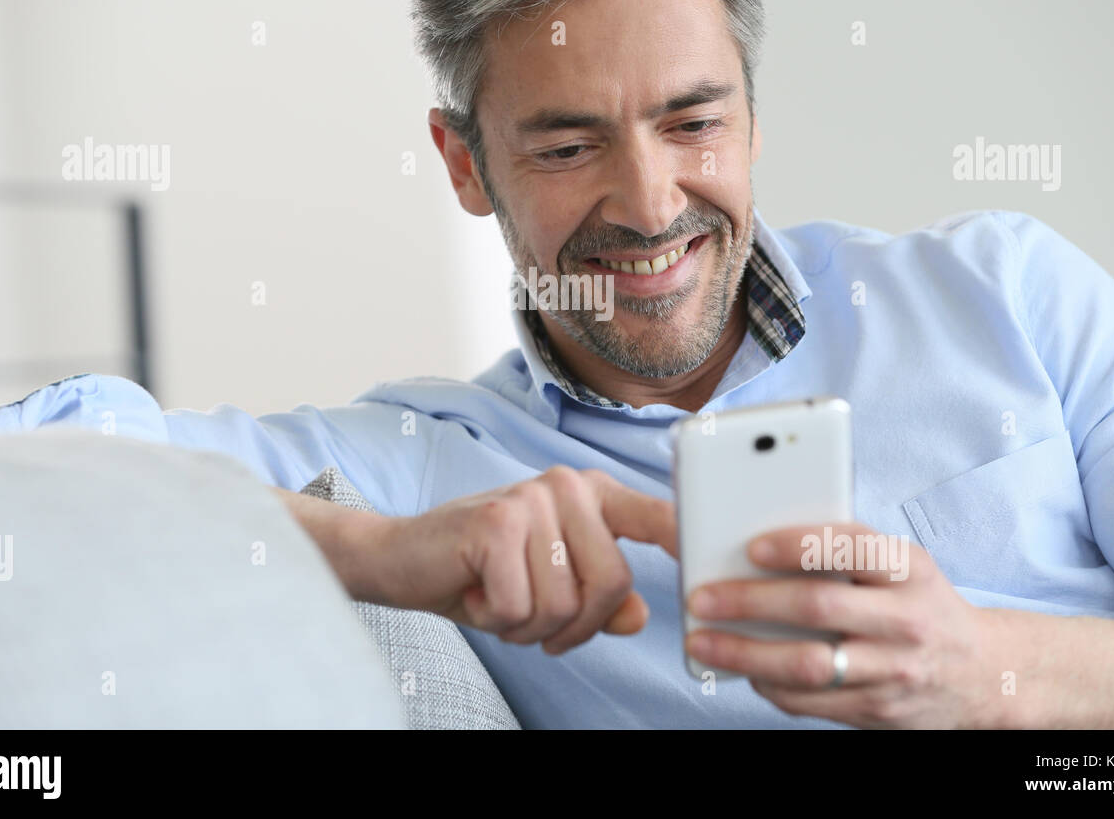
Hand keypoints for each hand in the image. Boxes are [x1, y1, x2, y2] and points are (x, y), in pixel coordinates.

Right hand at [294, 466, 676, 654]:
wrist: (401, 557)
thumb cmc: (482, 572)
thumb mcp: (548, 589)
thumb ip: (599, 599)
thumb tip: (639, 615)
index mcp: (590, 496)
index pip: (652, 514)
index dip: (684, 535)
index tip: (712, 554)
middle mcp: (567, 486)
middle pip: (612, 583)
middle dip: (574, 626)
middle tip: (534, 623)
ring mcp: (532, 499)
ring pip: (567, 602)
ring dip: (530, 625)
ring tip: (500, 598)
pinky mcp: (496, 522)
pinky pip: (524, 605)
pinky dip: (499, 618)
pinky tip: (478, 592)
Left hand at [683, 522, 1005, 727]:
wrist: (984, 674)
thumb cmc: (921, 603)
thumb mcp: (902, 566)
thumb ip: (845, 552)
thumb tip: (757, 546)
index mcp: (909, 569)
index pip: (851, 547)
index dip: (798, 545)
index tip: (751, 546)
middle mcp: (906, 620)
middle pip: (818, 607)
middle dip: (750, 602)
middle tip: (703, 597)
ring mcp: (893, 671)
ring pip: (807, 664)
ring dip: (744, 654)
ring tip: (702, 642)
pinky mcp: (877, 711)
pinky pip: (810, 702)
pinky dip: (767, 685)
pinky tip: (743, 669)